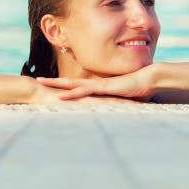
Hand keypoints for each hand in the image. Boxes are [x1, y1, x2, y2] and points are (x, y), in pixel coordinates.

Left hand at [36, 65, 156, 101]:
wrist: (149, 79)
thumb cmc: (140, 89)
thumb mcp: (125, 99)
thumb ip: (118, 103)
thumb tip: (117, 110)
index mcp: (99, 87)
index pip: (78, 85)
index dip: (65, 85)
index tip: (52, 84)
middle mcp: (96, 85)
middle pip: (71, 82)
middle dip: (54, 81)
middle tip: (38, 79)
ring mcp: (99, 86)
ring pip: (73, 85)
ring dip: (57, 84)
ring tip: (42, 82)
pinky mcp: (103, 89)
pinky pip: (84, 91)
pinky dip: (72, 94)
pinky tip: (61, 97)